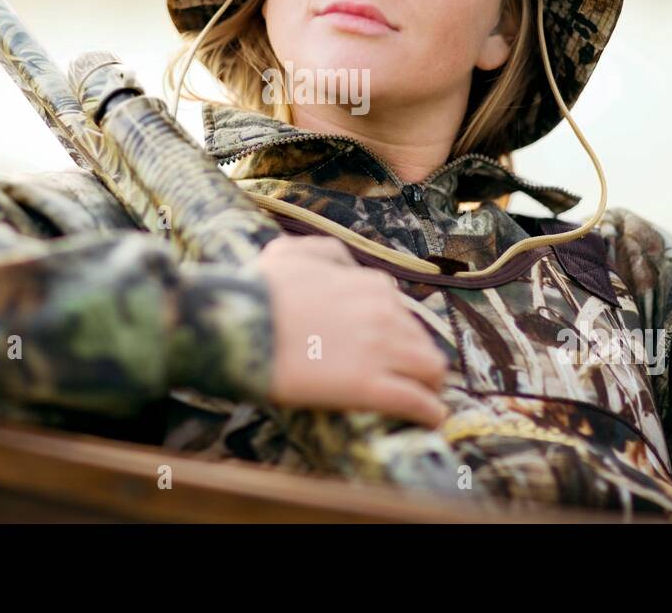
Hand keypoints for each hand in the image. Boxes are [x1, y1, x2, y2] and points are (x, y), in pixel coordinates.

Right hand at [252, 234, 450, 427]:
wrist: (240, 325)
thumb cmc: (258, 291)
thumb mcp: (291, 252)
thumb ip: (326, 252)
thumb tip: (347, 264)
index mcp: (370, 284)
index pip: (402, 312)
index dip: (398, 333)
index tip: (390, 349)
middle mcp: (384, 313)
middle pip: (423, 341)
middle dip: (418, 360)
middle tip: (408, 378)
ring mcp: (380, 350)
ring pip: (431, 369)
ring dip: (430, 385)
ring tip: (425, 400)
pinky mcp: (369, 386)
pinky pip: (417, 402)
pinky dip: (429, 412)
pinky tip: (429, 419)